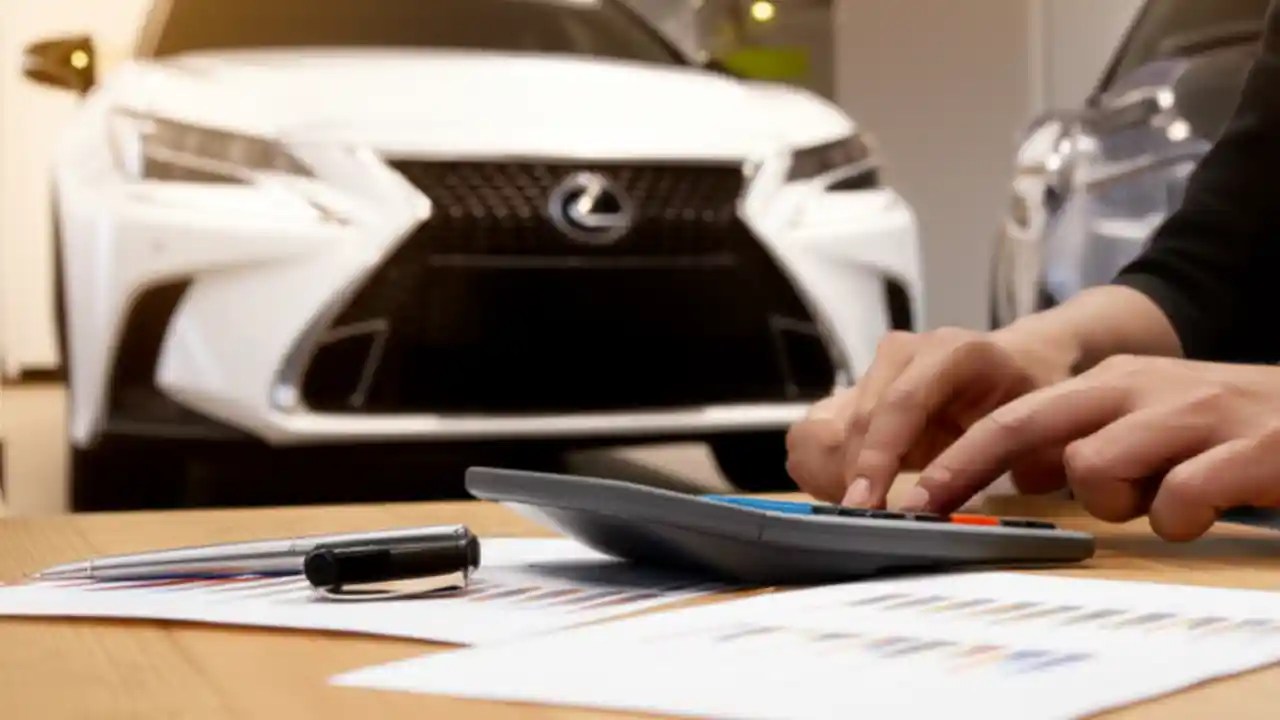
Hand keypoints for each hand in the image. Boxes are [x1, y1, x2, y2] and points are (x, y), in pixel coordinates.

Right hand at [785, 327, 1075, 505]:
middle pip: (859, 421)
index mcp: (955, 353)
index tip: (866, 507)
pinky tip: (855, 492)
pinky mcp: (856, 388)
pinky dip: (823, 469)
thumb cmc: (1034, 401)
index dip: (878, 457)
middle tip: (861, 527)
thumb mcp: (1043, 426)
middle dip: (855, 479)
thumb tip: (1001, 495)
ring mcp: (875, 367)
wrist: (1018, 365)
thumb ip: (1024, 458)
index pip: (901, 403)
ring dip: (834, 476)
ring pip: (829, 428)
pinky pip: (815, 431)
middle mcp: (906, 351)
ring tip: (864, 512)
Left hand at [913, 356, 1279, 540]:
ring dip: (1113, 501)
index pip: (1012, 418)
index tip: (910, 499)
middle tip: (931, 509)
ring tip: (1162, 498)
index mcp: (1110, 384)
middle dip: (964, 469)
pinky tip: (1203, 510)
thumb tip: (1021, 471)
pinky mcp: (1248, 449)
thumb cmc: (1228, 428)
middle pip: (1024, 426)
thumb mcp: (1149, 421)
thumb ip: (1086, 439)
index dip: (955, 458)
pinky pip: (1177, 499)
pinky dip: (1179, 518)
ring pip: (1093, 466)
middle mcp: (1139, 390)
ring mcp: (1192, 415)